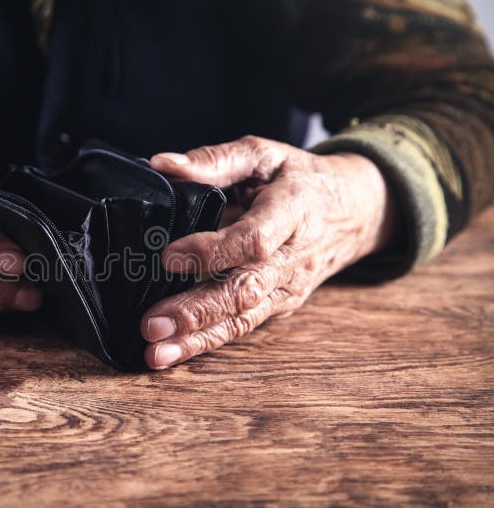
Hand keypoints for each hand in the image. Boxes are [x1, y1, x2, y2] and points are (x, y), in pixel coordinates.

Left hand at [141, 136, 396, 368]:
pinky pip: (243, 326)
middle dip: (197, 311)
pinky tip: (173, 353)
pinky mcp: (281, 305)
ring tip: (156, 353)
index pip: (254, 239)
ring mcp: (289, 287)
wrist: (356, 210)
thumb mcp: (263, 154)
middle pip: (244, 290)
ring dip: (197, 339)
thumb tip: (163, 164)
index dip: (213, 251)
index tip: (169, 256)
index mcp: (292, 212)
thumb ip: (214, 160)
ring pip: (242, 318)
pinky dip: (207, 343)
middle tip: (151, 324)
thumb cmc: (299, 178)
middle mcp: (293, 257)